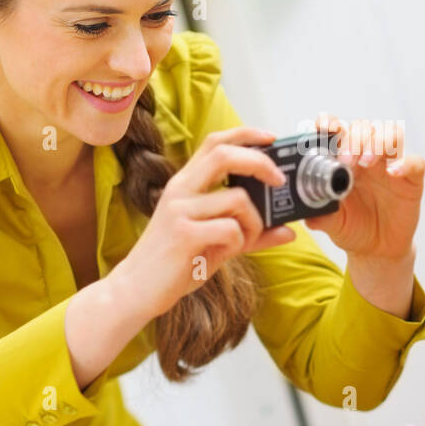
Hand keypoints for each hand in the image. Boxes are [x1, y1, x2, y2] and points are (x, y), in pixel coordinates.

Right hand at [113, 127, 295, 319]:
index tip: (271, 138)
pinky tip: (222, 255)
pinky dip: (240, 243)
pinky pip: (231, 230)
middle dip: (260, 162)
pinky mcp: (184, 234)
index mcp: (185, 184)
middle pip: (224, 154)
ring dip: (254, 222)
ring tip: (245, 242)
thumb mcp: (216, 243)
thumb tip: (289, 231)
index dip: (245, 134)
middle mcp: (180, 190)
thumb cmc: (175, 264)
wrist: (136, 291)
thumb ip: (250, 233)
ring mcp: (180, 210)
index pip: (215, 142)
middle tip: (279, 181)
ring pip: (238, 199)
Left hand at [305, 114, 424, 260]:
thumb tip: (306, 213)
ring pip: (391, 132)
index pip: (339, 129)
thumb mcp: (331, 222)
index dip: (331, 122)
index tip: (324, 127)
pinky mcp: (412, 179)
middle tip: (345, 160)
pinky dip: (405, 162)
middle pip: (364, 127)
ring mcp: (390, 164)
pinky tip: (393, 173)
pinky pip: (415, 162)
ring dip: (377, 142)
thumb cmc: (352, 228)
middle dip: (354, 138)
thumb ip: (318, 214)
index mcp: (344, 159)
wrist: (376, 249)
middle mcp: (367, 155)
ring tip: (366, 162)